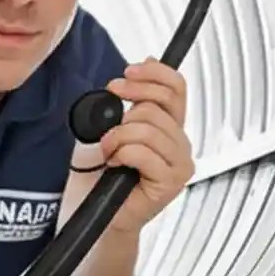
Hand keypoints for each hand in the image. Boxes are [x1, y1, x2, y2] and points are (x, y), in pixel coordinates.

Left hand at [95, 57, 194, 233]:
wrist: (95, 210)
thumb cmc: (102, 174)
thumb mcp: (112, 126)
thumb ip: (130, 100)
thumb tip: (143, 65)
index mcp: (171, 126)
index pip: (176, 88)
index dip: (152, 74)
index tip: (126, 74)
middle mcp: (180, 144)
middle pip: (156, 107)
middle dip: (123, 113)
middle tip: (108, 129)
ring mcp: (179, 164)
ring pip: (148, 129)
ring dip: (118, 138)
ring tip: (110, 152)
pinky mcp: (169, 183)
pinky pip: (143, 153)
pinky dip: (122, 154)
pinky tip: (117, 164)